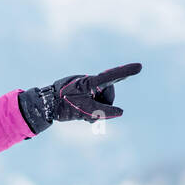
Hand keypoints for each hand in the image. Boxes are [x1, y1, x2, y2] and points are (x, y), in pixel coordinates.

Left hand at [18, 62, 142, 132]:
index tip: (139, 66)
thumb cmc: (63, 105)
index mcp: (91, 82)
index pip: (112, 76)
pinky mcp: (84, 93)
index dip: (126, 72)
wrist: (45, 104)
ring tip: (83, 117)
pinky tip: (83, 116)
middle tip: (90, 117)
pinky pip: (95, 102)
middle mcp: (91, 82)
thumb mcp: (84, 110)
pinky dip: (93, 111)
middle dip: (104, 107)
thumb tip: (121, 112)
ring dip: (97, 111)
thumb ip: (103, 111)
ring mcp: (88, 87)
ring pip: (102, 101)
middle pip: (109, 95)